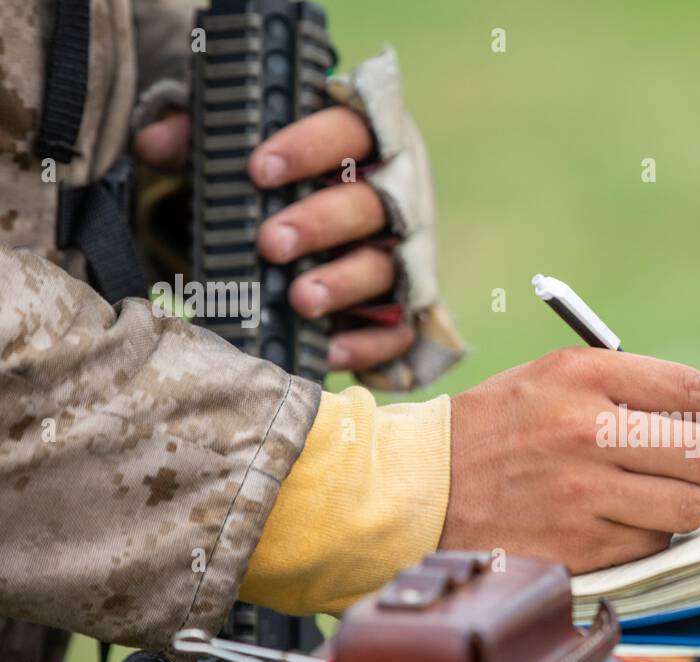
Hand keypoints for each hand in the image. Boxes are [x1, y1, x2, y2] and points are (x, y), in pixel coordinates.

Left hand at [134, 109, 413, 373]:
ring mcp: (406, 255)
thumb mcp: (248, 150)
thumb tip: (151, 144)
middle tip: (269, 243)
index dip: (310, 148)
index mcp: (363, 141)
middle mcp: (394, 196)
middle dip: (321, 223)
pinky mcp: (406, 308)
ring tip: (300, 299)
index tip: (258, 170)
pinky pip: (399, 331)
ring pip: (387, 266)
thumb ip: (203, 139)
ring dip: (344, 283)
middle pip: (371, 204)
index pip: (348, 131)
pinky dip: (368, 344)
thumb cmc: (289, 182)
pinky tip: (329, 351)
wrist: (334, 232)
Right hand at [440, 348, 699, 572]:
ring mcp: (582, 491)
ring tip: (662, 501)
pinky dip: (648, 537)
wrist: (425, 485)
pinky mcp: (578, 543)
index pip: (692, 391)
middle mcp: (585, 430)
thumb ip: (625, 389)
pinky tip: (622, 523)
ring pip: (686, 507)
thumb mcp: (551, 378)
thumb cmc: (495, 429)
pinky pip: (651, 544)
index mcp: (583, 376)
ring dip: (686, 507)